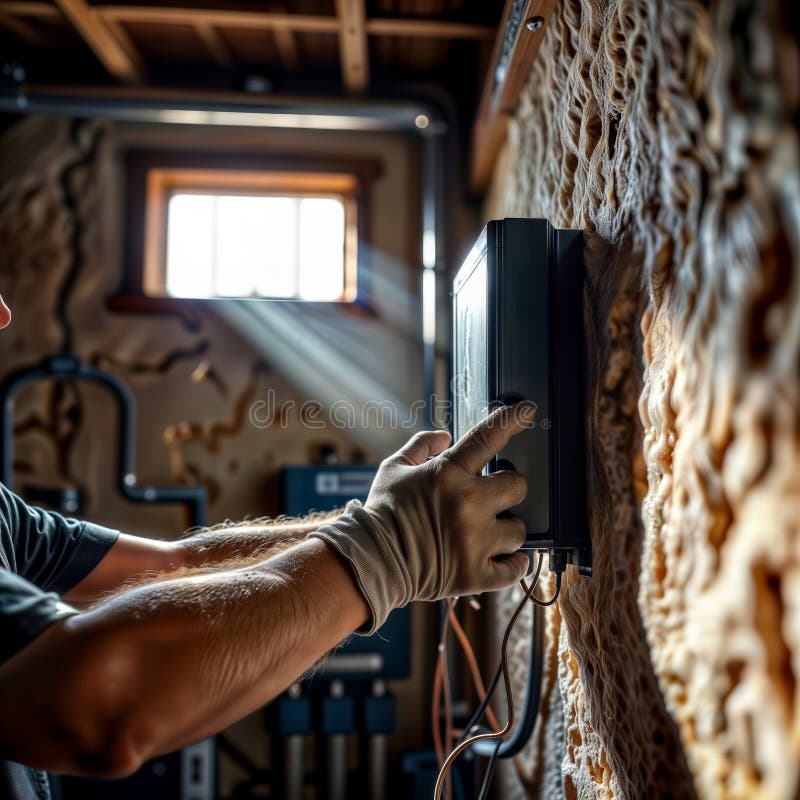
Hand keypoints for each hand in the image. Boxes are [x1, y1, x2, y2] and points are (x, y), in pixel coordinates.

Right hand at [311, 402, 534, 632]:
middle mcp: (467, 505)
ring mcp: (474, 542)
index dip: (511, 419)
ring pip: (519, 530)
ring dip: (507, 529)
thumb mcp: (393, 469)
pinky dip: (513, 563)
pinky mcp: (476, 575)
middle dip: (508, 488)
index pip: (488, 437)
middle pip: (518, 485)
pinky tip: (503, 556)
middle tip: (493, 497)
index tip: (528, 410)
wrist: (371, 561)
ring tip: (489, 532)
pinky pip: (515, 568)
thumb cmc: (382, 513)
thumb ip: (421, 446)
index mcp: (447, 474)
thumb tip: (446, 435)